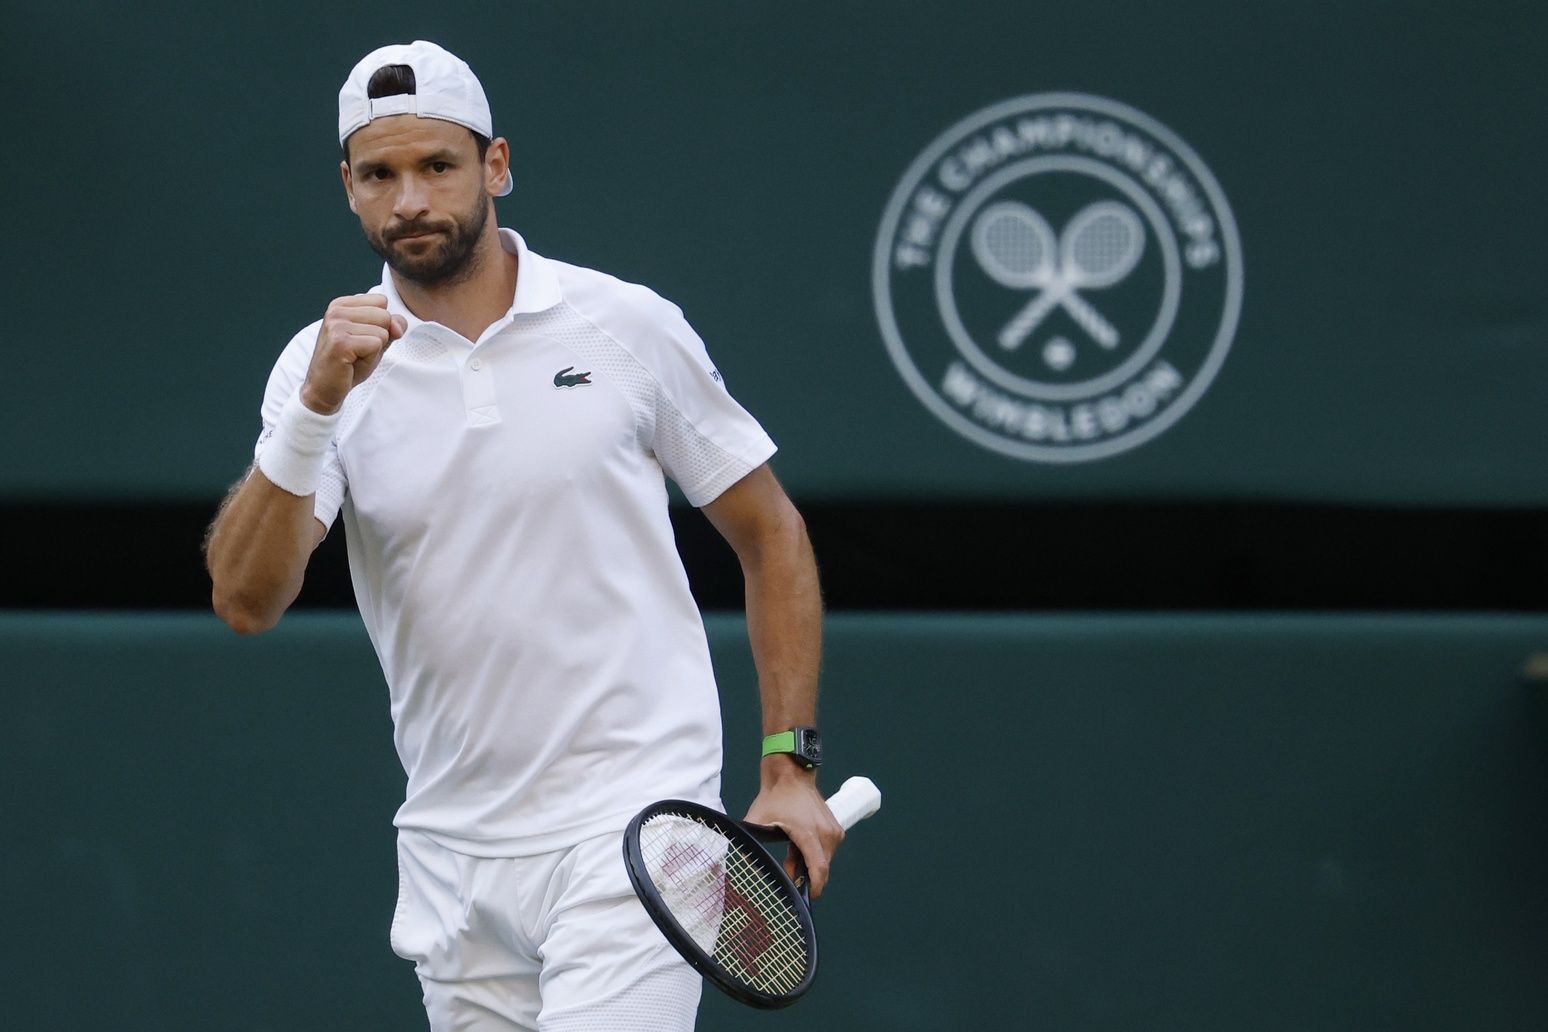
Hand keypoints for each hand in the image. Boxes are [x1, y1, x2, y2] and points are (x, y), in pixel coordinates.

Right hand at [300, 294, 406, 414]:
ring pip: (382, 331)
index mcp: (342, 304)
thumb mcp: (375, 340)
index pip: (382, 301)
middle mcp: (336, 310)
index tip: (360, 338)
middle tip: (358, 350)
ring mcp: (336, 325)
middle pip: (385, 315)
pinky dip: (370, 358)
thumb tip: (398, 326)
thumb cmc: (350, 364)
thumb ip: (391, 326)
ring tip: (354, 356)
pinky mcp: (340, 342)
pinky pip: (376, 345)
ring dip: (374, 350)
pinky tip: (351, 363)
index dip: (380, 324)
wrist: (325, 388)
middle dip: (379, 337)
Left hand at [744, 758, 844, 897]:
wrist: (792, 774)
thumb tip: (739, 860)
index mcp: (808, 833)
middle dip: (807, 875)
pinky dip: (815, 854)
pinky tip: (800, 846)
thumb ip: (751, 842)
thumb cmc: (775, 796)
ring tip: (791, 853)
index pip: (819, 868)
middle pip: (822, 868)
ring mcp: (833, 830)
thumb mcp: (758, 821)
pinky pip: (828, 851)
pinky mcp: (836, 828)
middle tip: (788, 869)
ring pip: (824, 860)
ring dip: (810, 863)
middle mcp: (826, 832)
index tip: (807, 897)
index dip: (815, 887)